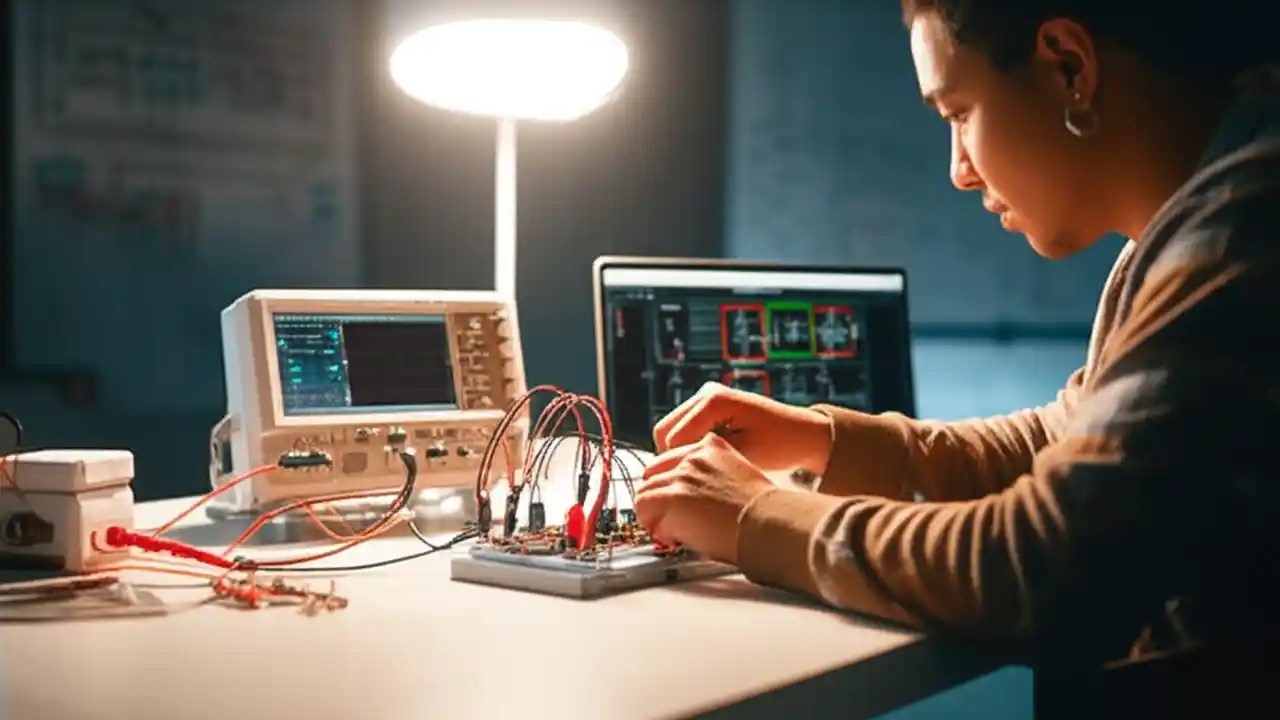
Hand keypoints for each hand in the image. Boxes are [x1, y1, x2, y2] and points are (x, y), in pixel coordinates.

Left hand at [634, 432, 775, 563]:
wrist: (769, 523)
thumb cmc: (763, 512)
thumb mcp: (739, 478)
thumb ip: (713, 478)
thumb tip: (695, 501)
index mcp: (711, 447)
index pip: (672, 460)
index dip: (671, 484)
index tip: (679, 502)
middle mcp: (693, 457)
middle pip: (653, 473)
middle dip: (659, 497)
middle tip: (672, 519)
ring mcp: (680, 476)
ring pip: (644, 492)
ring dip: (655, 514)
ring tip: (674, 531)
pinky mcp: (671, 498)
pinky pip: (643, 509)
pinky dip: (653, 525)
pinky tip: (673, 536)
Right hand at [653, 382, 832, 471]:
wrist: (803, 434)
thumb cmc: (779, 446)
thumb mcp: (743, 456)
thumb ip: (706, 460)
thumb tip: (673, 471)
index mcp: (713, 401)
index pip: (673, 439)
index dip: (680, 465)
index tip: (697, 483)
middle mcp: (706, 392)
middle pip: (664, 430)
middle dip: (676, 457)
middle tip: (701, 477)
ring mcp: (705, 396)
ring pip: (670, 431)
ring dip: (683, 452)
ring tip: (712, 466)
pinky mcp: (708, 405)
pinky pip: (684, 429)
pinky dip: (692, 446)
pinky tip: (714, 457)